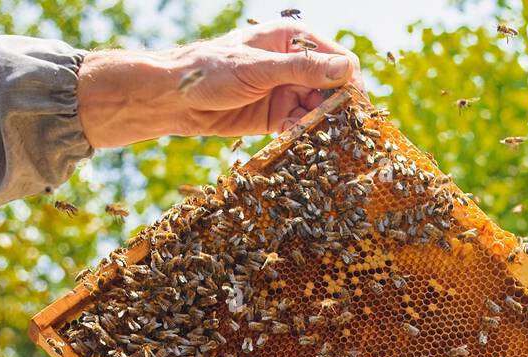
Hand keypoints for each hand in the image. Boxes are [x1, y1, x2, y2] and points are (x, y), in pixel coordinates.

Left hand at [78, 20, 362, 145]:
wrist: (173, 99)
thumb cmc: (210, 71)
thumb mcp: (258, 68)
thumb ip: (301, 69)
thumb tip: (346, 70)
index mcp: (292, 40)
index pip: (338, 60)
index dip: (349, 83)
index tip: (355, 109)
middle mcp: (293, 64)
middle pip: (332, 88)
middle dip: (337, 110)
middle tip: (339, 132)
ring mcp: (286, 91)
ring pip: (318, 111)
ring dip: (321, 127)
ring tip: (318, 141)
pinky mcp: (276, 117)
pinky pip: (300, 128)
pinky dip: (304, 137)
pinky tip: (300, 146)